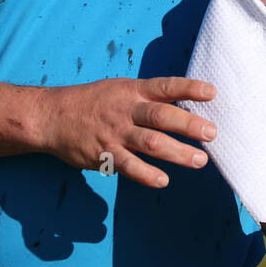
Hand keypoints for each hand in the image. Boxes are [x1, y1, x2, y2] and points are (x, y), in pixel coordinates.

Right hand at [34, 76, 217, 187]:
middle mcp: (126, 110)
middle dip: (189, 125)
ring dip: (178, 153)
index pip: (165, 86)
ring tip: (200, 161)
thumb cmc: (95, 102)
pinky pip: (128, 166)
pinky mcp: (104, 154)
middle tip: (212, 133)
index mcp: (133, 90)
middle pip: (162, 116)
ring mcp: (115, 133)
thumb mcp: (121, 89)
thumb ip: (149, 97)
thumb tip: (186, 104)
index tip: (212, 93)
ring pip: (150, 143)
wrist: (53, 116)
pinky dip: (147, 174)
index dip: (189, 88)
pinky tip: (163, 180)